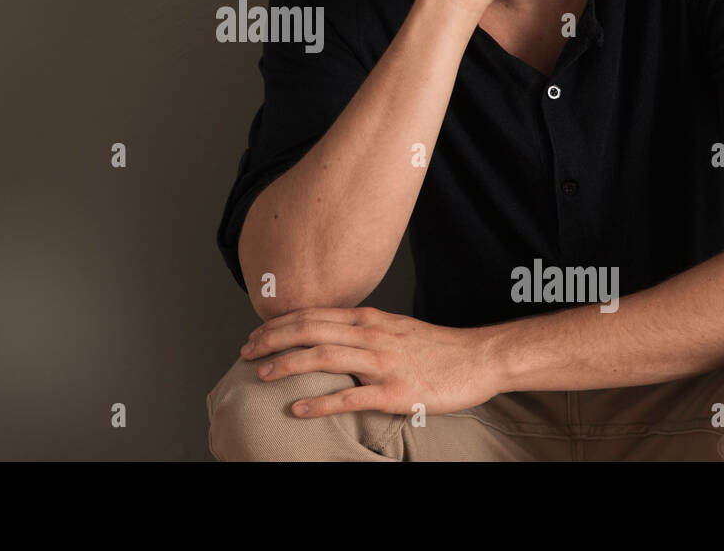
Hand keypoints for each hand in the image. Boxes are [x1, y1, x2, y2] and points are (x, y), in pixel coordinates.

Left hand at [239, 306, 504, 418]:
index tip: (255, 333)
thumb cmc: (436, 348)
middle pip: (309, 330)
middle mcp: (370, 335)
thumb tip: (329, 334)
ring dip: (286, 364)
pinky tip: (298, 409)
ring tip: (260, 374)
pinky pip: (350, 398)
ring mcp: (382, 363)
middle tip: (245, 351)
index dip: (280, 322)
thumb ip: (362, 329)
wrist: (478, 359)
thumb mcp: (394, 327)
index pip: (313, 314)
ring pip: (323, 357)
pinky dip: (319, 402)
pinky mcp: (394, 392)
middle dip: (272, 339)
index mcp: (369, 319)